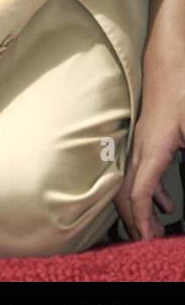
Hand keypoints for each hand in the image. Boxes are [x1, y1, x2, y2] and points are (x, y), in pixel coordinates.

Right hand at [115, 48, 184, 240]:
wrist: (167, 61)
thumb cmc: (180, 88)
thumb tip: (183, 183)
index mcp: (152, 148)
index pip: (139, 192)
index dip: (142, 219)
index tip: (148, 240)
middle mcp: (140, 148)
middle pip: (126, 194)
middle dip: (135, 222)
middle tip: (149, 243)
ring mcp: (138, 143)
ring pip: (128, 185)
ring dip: (139, 210)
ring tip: (155, 231)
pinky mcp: (143, 138)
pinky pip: (137, 173)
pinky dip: (148, 194)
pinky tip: (167, 203)